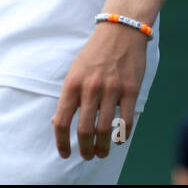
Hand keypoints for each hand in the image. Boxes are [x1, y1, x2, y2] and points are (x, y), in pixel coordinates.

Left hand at [52, 22, 147, 160]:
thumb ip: (67, 98)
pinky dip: (121, 136)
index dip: (61, 142)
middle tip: (87, 156)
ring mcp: (112, 89)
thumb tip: (56, 122)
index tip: (65, 153)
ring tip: (101, 153)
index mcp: (73, 84)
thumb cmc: (95, 54)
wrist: (120, 31)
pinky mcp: (131, 90)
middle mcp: (90, 88)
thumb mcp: (75, 72)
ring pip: (105, 129)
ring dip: (102, 147)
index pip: (62, 121)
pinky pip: (126, 121)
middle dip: (84, 149)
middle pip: (84, 130)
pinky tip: (118, 141)